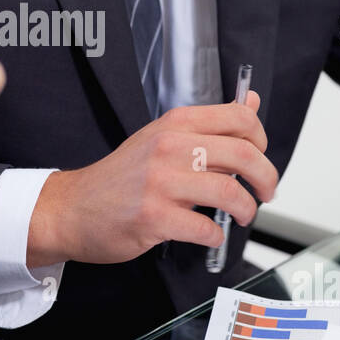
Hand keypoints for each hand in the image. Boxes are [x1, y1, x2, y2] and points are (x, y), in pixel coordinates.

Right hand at [26, 91, 276, 266]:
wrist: (72, 208)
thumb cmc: (120, 177)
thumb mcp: (162, 137)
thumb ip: (208, 124)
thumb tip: (249, 103)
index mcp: (175, 124)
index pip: (239, 118)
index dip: (262, 139)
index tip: (262, 156)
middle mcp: (169, 148)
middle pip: (244, 155)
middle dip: (267, 178)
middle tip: (266, 192)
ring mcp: (160, 183)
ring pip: (230, 193)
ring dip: (246, 210)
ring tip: (242, 216)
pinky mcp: (154, 217)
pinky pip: (206, 228)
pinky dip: (216, 236)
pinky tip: (209, 234)